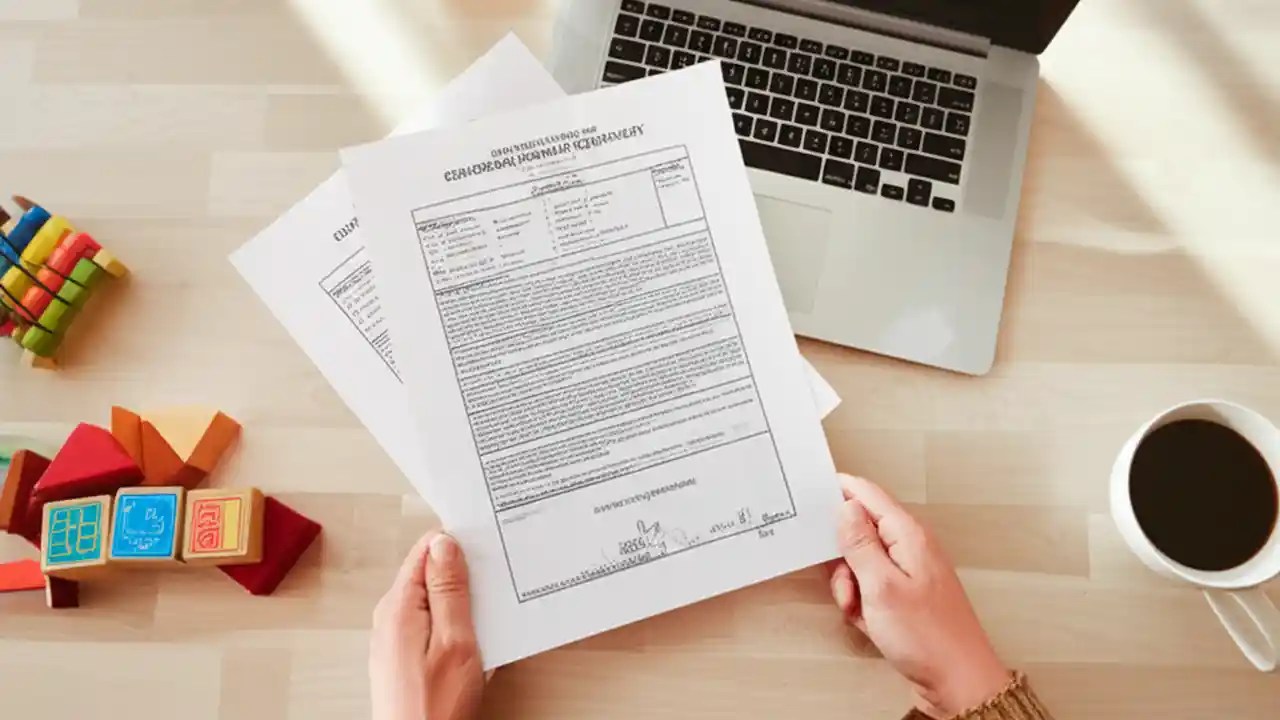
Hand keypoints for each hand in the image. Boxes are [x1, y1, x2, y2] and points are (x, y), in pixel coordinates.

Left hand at [370, 532, 484, 719]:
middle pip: (430, 574)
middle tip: (495, 586)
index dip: (458, 545)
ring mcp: (397, 638)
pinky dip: (456, 625)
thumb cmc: (435, 709)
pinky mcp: (406, 656)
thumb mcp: (455, 641)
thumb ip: (449, 590)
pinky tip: (475, 640)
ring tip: (489, 617)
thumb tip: (444, 544)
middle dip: (464, 575)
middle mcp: (391, 618)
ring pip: (435, 601)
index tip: (486, 548)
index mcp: (399, 606)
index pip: (426, 550)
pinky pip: (434, 624)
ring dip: (463, 603)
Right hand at [826, 475, 1010, 718]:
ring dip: (851, 584)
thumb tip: (845, 507)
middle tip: (845, 583)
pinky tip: (869, 620)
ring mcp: (909, 570)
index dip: (837, 494)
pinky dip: (863, 601)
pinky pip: (871, 585)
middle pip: (860, 530)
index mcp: (908, 535)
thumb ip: (860, 543)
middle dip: (842, 556)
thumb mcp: (881, 586)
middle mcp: (910, 547)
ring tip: (859, 608)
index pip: (866, 493)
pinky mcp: (906, 593)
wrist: (957, 682)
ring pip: (861, 561)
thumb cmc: (927, 638)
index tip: (811, 504)